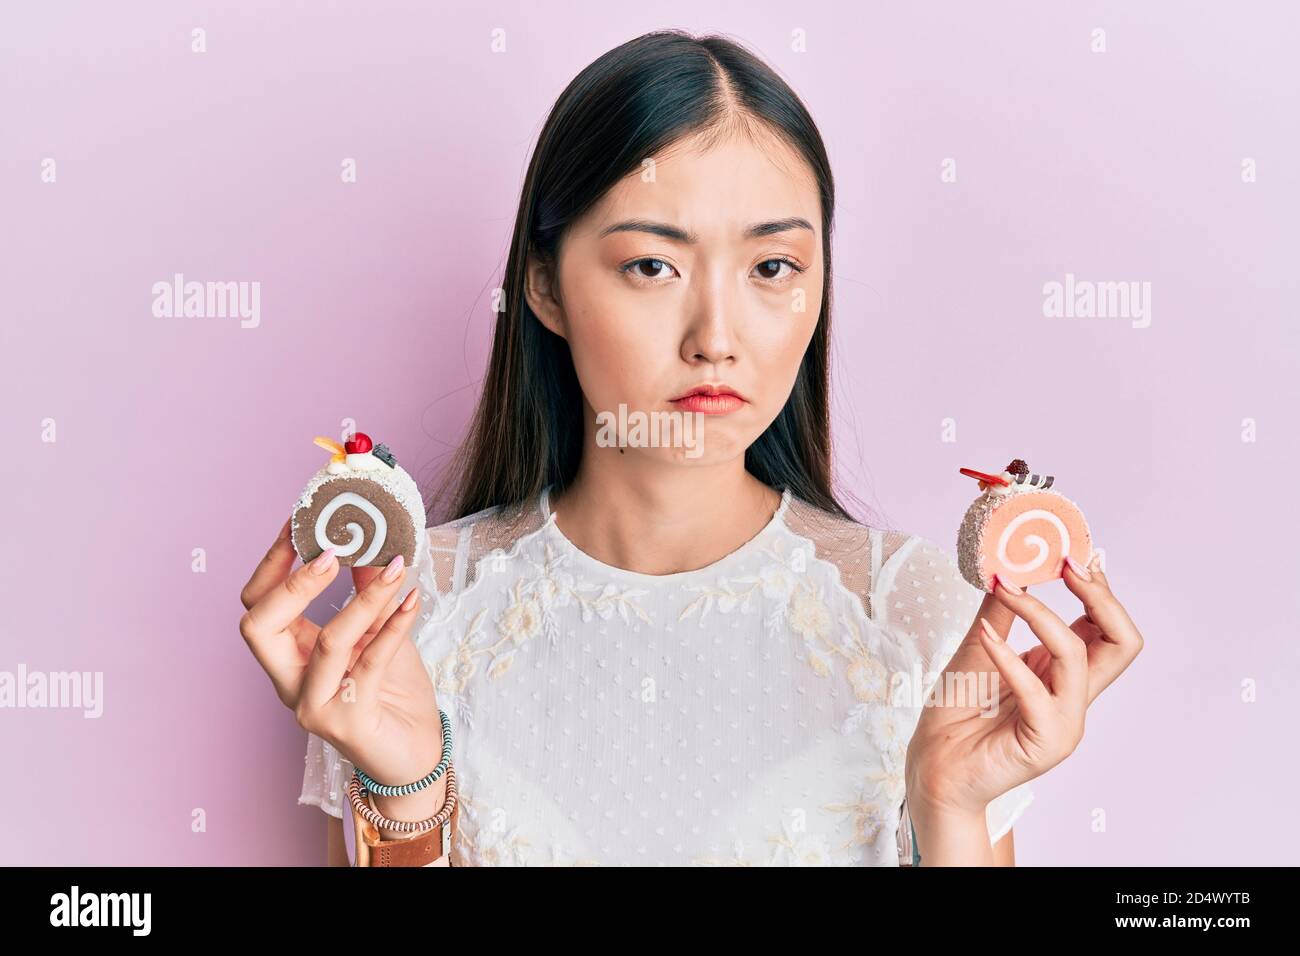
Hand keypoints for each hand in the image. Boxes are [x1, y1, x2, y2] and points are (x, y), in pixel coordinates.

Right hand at [239, 518, 441, 786]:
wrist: (414, 752)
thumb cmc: (391, 692)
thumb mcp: (376, 633)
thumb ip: (366, 594)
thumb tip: (368, 543)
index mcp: (287, 656)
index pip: (257, 605)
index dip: (273, 563)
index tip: (300, 522)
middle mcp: (290, 682)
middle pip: (258, 626)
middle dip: (293, 583)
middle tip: (331, 551)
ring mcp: (314, 705)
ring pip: (327, 642)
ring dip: (363, 600)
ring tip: (395, 567)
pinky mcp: (348, 723)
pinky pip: (371, 663)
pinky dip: (394, 627)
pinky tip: (413, 601)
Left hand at [905, 552, 1143, 817]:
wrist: (933, 766)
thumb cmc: (957, 712)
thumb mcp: (979, 647)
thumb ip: (1000, 612)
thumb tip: (1008, 564)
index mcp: (1065, 672)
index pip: (1107, 626)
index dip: (1098, 588)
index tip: (1074, 551)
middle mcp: (1075, 695)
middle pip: (1125, 641)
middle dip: (1101, 597)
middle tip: (1067, 564)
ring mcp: (1065, 721)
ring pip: (1079, 655)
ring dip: (1041, 615)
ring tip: (1008, 591)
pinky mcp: (1045, 742)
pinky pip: (1035, 690)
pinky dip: (1009, 656)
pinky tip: (985, 636)